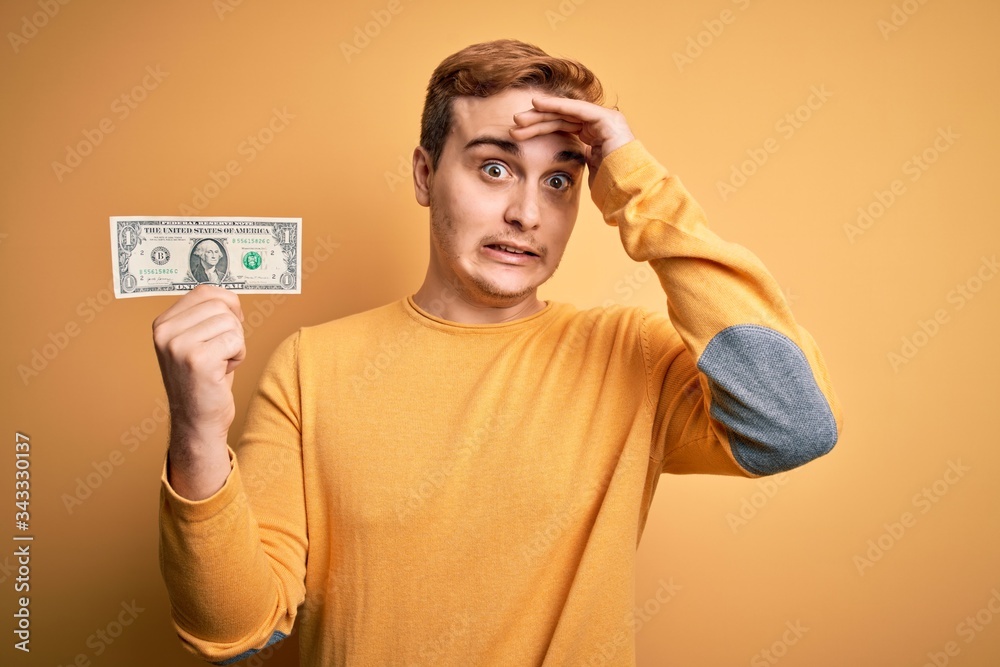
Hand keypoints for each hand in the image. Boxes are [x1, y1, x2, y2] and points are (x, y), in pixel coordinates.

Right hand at [152, 285, 244, 495]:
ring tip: (219, 364)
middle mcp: (165, 332)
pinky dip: (238, 357)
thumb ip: (204, 316)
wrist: (197, 420)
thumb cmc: (204, 380)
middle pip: (222, 306)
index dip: (227, 304)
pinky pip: (236, 341)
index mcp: (163, 323)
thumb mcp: (196, 341)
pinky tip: (222, 372)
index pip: (205, 291)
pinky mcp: (197, 359)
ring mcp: (179, 345)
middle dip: (232, 329)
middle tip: (220, 353)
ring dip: (235, 345)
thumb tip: (229, 294)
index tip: (227, 324)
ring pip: (231, 323)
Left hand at [509, 95, 634, 188]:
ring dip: (541, 114)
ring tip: (519, 118)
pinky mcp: (607, 119)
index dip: (540, 129)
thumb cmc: (610, 190)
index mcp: (595, 138)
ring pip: (566, 113)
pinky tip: (538, 105)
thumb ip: (578, 162)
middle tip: (514, 125)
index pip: (563, 128)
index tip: (518, 134)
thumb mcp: (587, 174)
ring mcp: (606, 120)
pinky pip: (577, 109)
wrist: (629, 193)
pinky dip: (557, 106)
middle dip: (537, 121)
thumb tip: (565, 168)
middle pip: (562, 119)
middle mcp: (600, 126)